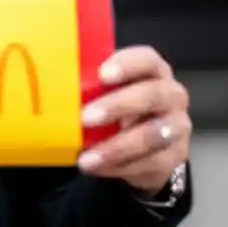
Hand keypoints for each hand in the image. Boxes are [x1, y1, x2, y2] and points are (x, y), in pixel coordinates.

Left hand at [77, 46, 191, 196]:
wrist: (144, 144)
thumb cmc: (118, 104)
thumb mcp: (106, 91)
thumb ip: (90, 83)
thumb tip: (50, 78)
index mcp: (154, 71)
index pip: (147, 59)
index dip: (128, 64)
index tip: (102, 74)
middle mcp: (172, 95)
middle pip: (152, 95)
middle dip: (118, 106)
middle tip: (86, 118)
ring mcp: (177, 127)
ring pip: (152, 135)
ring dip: (115, 147)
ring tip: (86, 158)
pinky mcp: (174, 156)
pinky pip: (149, 162)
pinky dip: (119, 166)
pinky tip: (95, 167)